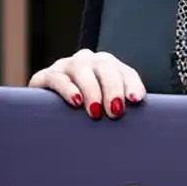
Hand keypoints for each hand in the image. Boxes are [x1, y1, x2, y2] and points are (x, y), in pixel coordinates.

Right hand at [29, 49, 145, 119]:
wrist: (46, 117)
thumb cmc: (84, 116)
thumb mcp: (105, 110)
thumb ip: (119, 109)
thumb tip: (142, 123)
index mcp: (108, 68)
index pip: (125, 72)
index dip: (132, 84)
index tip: (135, 100)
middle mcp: (89, 62)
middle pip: (105, 67)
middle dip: (112, 89)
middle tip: (115, 112)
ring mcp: (66, 66)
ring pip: (82, 69)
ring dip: (92, 90)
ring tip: (95, 111)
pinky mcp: (44, 77)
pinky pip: (57, 77)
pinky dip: (67, 88)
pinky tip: (75, 101)